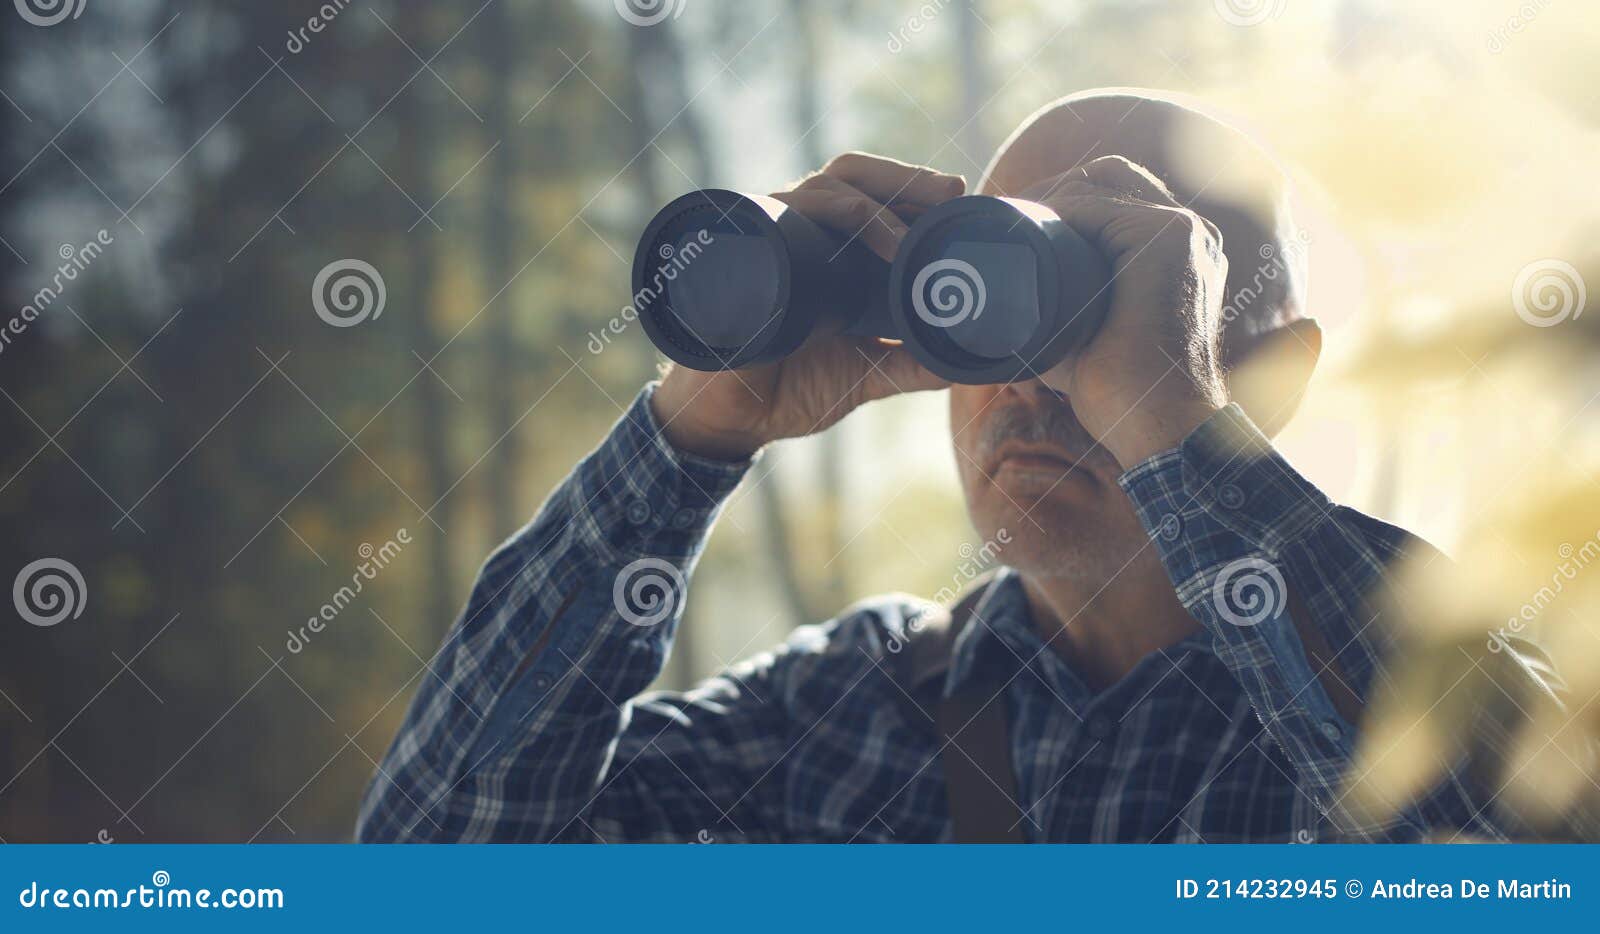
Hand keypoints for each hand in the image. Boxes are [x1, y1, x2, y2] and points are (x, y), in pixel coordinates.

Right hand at [652, 153, 962, 459]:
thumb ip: (911, 364)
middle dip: (900, 177)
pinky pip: (770, 220)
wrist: (734, 420)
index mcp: (835, 250)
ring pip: (816, 189)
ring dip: (863, 206)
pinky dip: (804, 218)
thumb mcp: (866, 374)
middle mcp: (803, 232)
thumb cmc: (793, 388)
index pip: (878, 196)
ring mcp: (771, 240)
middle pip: (850, 175)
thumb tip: (962, 362)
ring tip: (899, 242)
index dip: (916, 186)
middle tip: (945, 191)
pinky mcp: (743, 259)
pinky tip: (832, 234)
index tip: (958, 191)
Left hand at [1028, 156, 1229, 466]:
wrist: (1158, 425)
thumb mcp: (1082, 336)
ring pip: (1099, 183)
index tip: (1012, 225)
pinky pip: (1098, 202)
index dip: (1059, 202)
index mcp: (1177, 252)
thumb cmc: (1119, 393)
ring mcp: (1184, 230)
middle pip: (1107, 179)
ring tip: (1004, 222)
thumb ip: (1053, 310)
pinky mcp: (1168, 238)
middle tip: (1002, 219)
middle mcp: (1191, 232)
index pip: (1112, 198)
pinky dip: (1055, 209)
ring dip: (1047, 196)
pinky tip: (1022, 226)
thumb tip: (998, 306)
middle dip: (1051, 190)